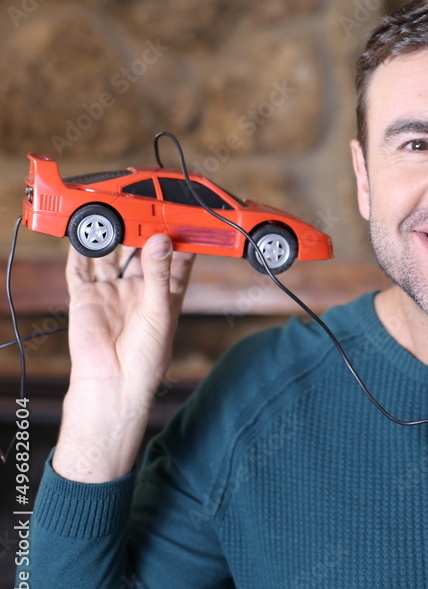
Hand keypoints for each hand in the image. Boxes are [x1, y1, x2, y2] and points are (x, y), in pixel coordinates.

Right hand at [53, 234, 194, 482]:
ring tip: (114, 210)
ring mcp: (112, 291)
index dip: (180, 237)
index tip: (184, 215)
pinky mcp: (86, 297)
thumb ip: (159, 274)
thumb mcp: (161, 311)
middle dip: (142, 229)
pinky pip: (80, 268)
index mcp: (166, 294)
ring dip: (112, 235)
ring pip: (110, 255)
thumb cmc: (147, 357)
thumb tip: (161, 239)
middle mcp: (139, 289)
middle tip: (144, 206)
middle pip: (140, 251)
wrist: (114, 383)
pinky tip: (83, 230)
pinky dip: (80, 249)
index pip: (176, 259)